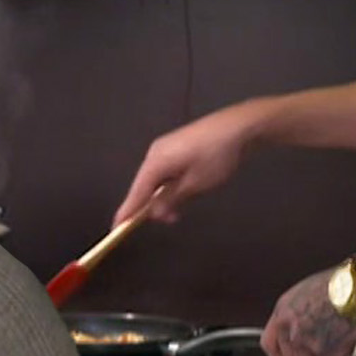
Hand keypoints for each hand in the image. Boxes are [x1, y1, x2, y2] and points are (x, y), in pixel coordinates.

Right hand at [113, 103, 257, 225]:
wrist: (239, 127)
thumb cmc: (216, 157)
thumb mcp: (195, 184)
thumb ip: (171, 199)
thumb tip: (153, 213)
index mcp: (156, 162)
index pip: (136, 192)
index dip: (127, 211)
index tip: (116, 228)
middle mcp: (155, 153)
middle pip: (144, 185)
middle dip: (151, 205)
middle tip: (169, 221)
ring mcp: (166, 147)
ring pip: (156, 178)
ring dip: (163, 196)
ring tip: (178, 211)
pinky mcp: (178, 146)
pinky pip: (165, 170)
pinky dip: (169, 184)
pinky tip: (182, 192)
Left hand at [261, 269, 355, 355]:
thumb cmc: (336, 286)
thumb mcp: (301, 294)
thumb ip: (291, 315)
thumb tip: (291, 328)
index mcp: (282, 315)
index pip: (268, 345)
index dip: (278, 354)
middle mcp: (291, 332)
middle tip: (317, 348)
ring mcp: (309, 345)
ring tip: (332, 343)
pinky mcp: (328, 355)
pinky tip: (344, 341)